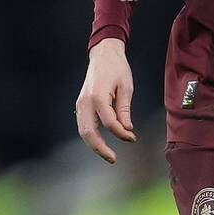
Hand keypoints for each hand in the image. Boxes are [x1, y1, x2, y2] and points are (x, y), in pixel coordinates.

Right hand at [75, 39, 136, 163]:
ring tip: (108, 155)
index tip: (133, 138)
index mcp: (98, 96)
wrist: (103, 55)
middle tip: (113, 159)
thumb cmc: (117, 68)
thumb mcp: (126, 87)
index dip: (122, 134)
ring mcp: (80, 104)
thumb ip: (124, 110)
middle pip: (88, 133)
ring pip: (83, 131)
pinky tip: (101, 143)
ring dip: (94, 145)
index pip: (110, 123)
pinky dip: (90, 137)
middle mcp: (85, 102)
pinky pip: (83, 125)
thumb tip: (126, 129)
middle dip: (100, 149)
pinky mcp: (80, 105)